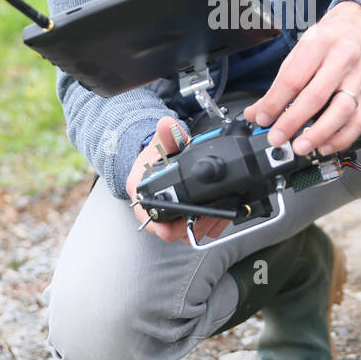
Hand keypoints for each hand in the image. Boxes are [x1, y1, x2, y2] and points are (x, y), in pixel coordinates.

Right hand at [126, 115, 231, 244]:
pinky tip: (218, 216)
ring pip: (185, 235)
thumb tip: (167, 124)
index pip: (153, 219)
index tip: (184, 221)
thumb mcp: (160, 144)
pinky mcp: (178, 221)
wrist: (156, 161)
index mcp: (142, 194)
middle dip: (194, 225)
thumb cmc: (155, 157)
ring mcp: (165, 219)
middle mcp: (151, 210)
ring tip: (218, 214)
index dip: (168, 224)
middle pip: (172, 231)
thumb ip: (167, 135)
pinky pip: (193, 231)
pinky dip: (208, 226)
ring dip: (204, 226)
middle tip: (212, 214)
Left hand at [242, 1, 360, 156]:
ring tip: (300, 146)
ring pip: (343, 110)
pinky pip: (358, 122)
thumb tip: (257, 112)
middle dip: (293, 121)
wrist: (359, 29)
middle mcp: (342, 59)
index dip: (275, 102)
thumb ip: (278, 84)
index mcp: (320, 44)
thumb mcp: (299, 52)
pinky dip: (340, 138)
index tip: (262, 118)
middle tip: (277, 137)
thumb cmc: (327, 41)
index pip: (294, 78)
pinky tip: (323, 145)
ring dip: (319, 133)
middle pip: (317, 95)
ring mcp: (357, 78)